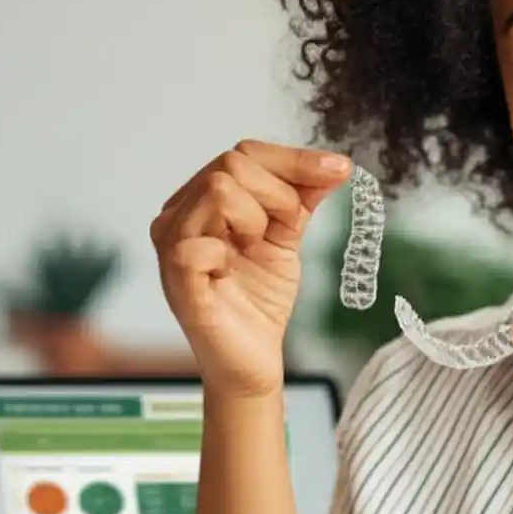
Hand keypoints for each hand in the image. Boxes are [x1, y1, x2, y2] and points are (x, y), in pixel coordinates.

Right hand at [151, 140, 350, 397]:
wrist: (255, 360)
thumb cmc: (260, 299)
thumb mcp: (287, 238)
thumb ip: (302, 198)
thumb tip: (335, 164)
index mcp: (200, 201)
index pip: (243, 153)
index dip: (294, 160)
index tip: (340, 170)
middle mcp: (177, 216)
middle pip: (231, 163)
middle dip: (278, 193)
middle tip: (283, 230)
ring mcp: (171, 246)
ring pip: (219, 189)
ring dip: (256, 217)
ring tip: (255, 248)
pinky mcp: (176, 279)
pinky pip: (201, 242)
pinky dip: (230, 251)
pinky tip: (231, 270)